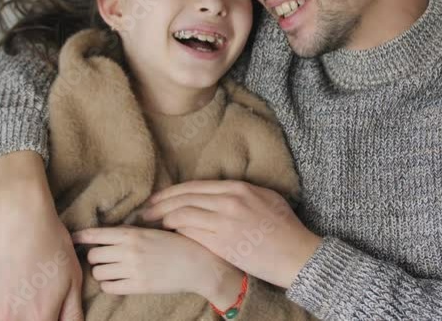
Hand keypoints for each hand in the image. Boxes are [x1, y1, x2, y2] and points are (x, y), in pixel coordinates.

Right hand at [0, 151, 83, 320]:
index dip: (51, 318)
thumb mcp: (73, 277)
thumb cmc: (49, 244)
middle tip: (38, 292)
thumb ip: (72, 312)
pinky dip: (2, 297)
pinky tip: (10, 274)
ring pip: (6, 319)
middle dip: (34, 316)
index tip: (52, 308)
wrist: (15, 218)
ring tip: (25, 280)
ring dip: (17, 309)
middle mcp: (10, 319)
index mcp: (38, 318)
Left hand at [71, 226, 242, 304]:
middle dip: (96, 257)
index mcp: (133, 233)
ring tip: (112, 270)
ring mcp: (132, 269)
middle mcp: (129, 250)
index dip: (82, 236)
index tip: (74, 238)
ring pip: (99, 272)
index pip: (97, 234)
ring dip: (102, 272)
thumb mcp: (155, 231)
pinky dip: (110, 285)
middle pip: (93, 255)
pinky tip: (118, 281)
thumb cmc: (179, 244)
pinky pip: (109, 287)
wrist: (199, 264)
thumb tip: (110, 232)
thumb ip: (133, 231)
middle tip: (104, 258)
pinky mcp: (137, 286)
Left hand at [141, 180, 321, 287]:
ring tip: (152, 224)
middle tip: (145, 210)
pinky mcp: (222, 243)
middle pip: (183, 198)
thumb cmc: (285, 228)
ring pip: (182, 214)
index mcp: (238, 188)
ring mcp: (224, 222)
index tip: (157, 198)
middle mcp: (228, 201)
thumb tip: (220, 193)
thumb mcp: (266, 198)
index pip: (194, 186)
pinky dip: (177, 232)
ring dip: (164, 219)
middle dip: (159, 203)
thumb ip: (241, 193)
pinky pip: (190, 233)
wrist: (296, 254)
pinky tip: (170, 236)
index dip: (171, 192)